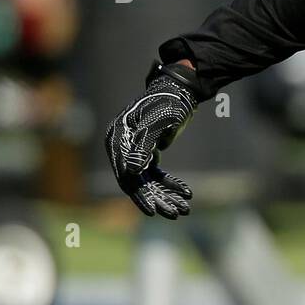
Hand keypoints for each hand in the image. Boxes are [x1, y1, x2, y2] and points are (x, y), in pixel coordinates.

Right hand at [104, 62, 197, 217]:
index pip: (126, 176)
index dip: (139, 196)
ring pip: (148, 181)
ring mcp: (135, 151)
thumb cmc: (167, 103)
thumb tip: (132, 172)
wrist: (179, 90)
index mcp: (118, 140)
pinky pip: (157, 174)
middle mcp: (122, 148)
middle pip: (138, 182)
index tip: (153, 212)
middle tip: (177, 214)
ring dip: (166, 195)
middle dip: (158, 199)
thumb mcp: (157, 125)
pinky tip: (186, 192)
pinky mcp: (148, 152)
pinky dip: (170, 184)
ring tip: (185, 209)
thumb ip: (143, 147)